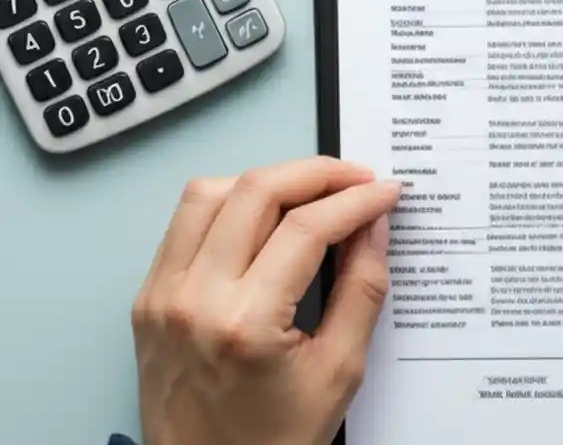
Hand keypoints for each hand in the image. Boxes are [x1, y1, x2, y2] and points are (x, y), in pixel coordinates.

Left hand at [131, 157, 400, 444]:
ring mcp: (162, 296)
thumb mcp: (339, 372)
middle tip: (357, 178)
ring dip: (267, 180)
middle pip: (256, 192)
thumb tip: (375, 226)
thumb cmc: (271, 441)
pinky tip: (264, 215)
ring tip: (312, 191)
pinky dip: (229, 203)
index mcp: (245, 324)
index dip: (355, 200)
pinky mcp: (148, 297)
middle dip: (316, 173)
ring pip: (210, 193)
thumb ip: (362, 290)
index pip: (306, 228)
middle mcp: (193, 300)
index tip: (386, 192)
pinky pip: (184, 223)